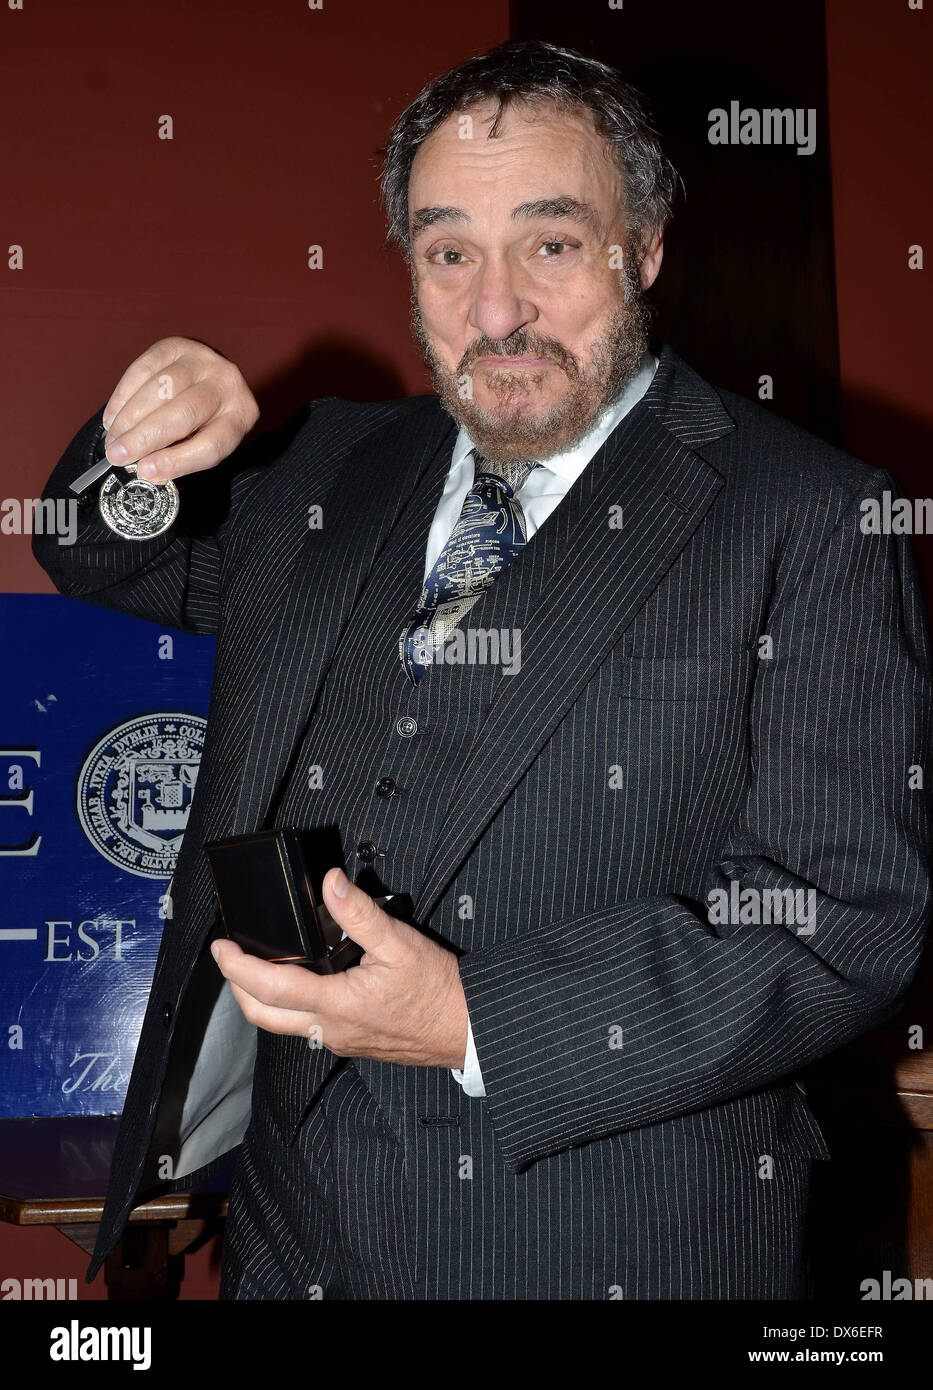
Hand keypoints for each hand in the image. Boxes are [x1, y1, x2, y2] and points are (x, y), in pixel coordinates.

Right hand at [101, 336, 259, 483]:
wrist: (210, 377)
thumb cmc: (206, 419)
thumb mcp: (205, 440)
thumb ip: (180, 455)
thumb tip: (144, 469)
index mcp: (241, 416)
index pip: (211, 445)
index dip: (176, 460)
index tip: (145, 471)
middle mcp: (227, 384)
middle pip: (184, 414)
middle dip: (145, 437)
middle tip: (117, 455)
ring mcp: (203, 359)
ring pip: (161, 390)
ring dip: (130, 418)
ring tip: (112, 438)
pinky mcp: (176, 345)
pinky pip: (144, 369)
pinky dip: (124, 395)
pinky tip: (113, 416)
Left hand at [210, 867, 470, 1067]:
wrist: (466, 1030)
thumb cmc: (438, 992)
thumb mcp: (400, 943)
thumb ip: (360, 913)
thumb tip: (331, 883)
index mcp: (336, 1004)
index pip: (269, 987)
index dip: (237, 966)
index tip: (221, 947)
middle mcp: (329, 1028)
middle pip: (264, 1015)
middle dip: (237, 986)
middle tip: (230, 957)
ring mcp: (338, 1039)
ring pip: (283, 1024)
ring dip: (262, 998)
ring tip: (259, 966)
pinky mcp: (351, 1041)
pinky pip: (307, 1026)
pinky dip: (290, 1004)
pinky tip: (304, 982)